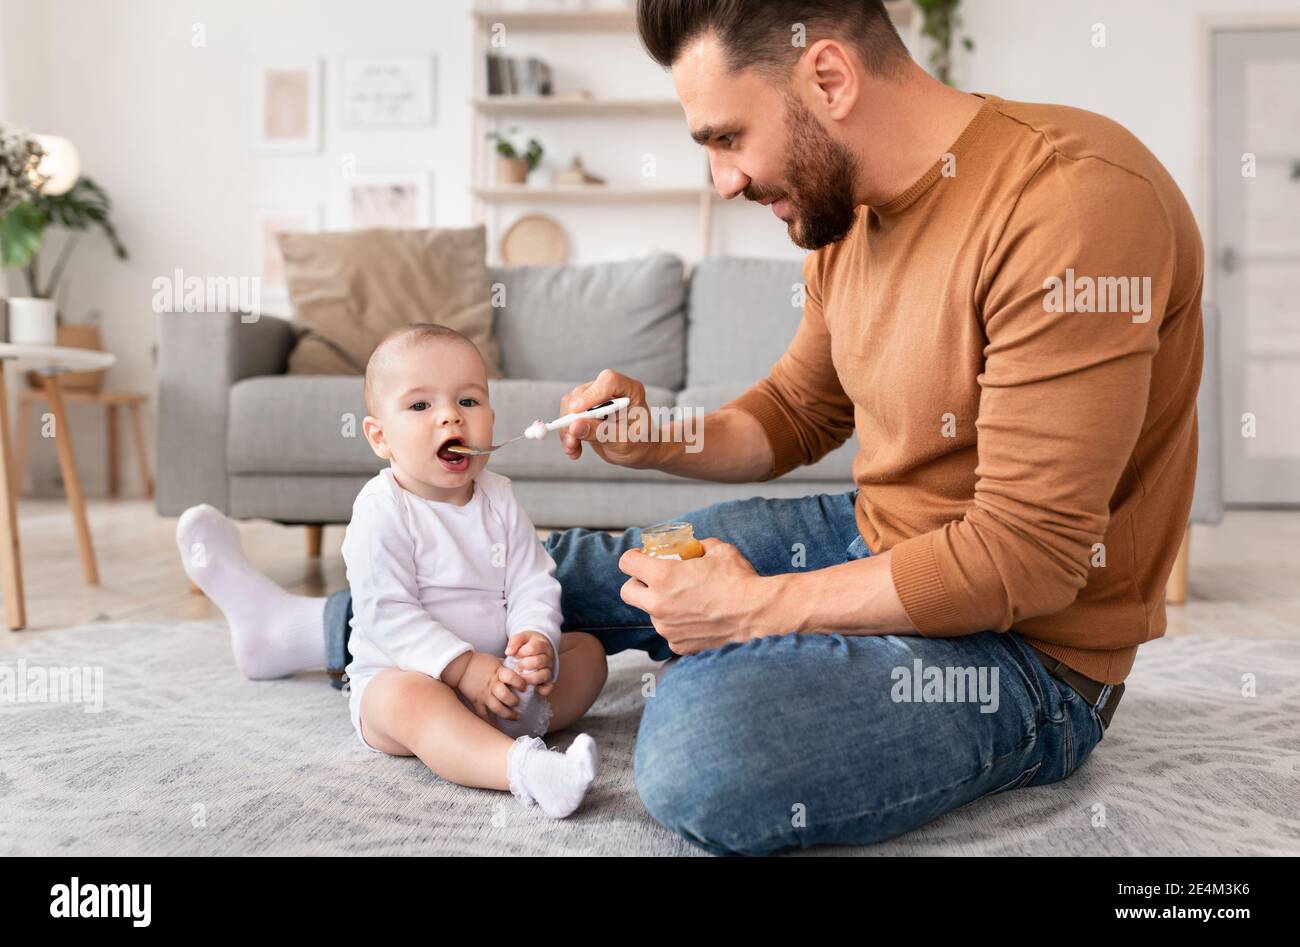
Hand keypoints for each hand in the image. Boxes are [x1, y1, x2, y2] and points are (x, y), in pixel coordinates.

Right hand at [454, 651, 528, 721]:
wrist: (461, 666)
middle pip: (505, 696)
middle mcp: (492, 685)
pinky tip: (497, 727)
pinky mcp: (477, 701)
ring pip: (497, 708)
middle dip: (514, 701)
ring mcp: (484, 695)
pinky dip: (490, 722)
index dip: (520, 683)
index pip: (512, 677)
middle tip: (518, 703)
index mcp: (498, 673)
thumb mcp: (496, 661)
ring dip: (507, 714)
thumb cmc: (480, 662)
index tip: (524, 687)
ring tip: (515, 716)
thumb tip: (521, 669)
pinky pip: (483, 715)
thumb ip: (507, 667)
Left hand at [505, 631, 555, 696]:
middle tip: (516, 667)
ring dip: (530, 678)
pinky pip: (548, 687)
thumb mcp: (522, 637)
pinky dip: (541, 690)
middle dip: (525, 665)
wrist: (540, 648)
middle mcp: (548, 658)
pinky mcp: (548, 681)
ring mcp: (549, 670)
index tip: (515, 654)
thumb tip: (508, 652)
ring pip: (545, 675)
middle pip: (539, 661)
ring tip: (521, 677)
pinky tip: (533, 688)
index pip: (534, 647)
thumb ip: (515, 641)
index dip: (522, 651)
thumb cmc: (528, 644)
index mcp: (542, 645)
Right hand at [560, 369, 659, 468]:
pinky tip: (573, 449)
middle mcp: (611, 389)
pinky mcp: (585, 409)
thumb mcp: (622, 441)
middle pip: (582, 393)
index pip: (609, 381)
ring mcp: (596, 398)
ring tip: (573, 449)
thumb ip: (600, 432)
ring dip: (567, 428)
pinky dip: (566, 433)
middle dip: (573, 418)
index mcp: (630, 391)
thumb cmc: (638, 443)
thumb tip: (574, 427)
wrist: (638, 450)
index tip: (576, 412)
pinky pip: (567, 415)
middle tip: (572, 441)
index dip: (591, 394)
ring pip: (570, 404)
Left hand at [618, 538, 781, 653]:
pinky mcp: (679, 644)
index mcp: (663, 576)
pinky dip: (678, 625)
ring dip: (661, 605)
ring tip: (686, 600)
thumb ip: (697, 547)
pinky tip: (697, 618)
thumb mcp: (717, 549)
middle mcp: (659, 604)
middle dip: (637, 583)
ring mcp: (667, 628)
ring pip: (651, 613)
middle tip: (654, 580)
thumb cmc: (738, 579)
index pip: (627, 563)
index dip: (633, 557)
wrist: (758, 613)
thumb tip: (692, 548)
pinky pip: (670, 632)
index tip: (641, 558)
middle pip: (627, 592)